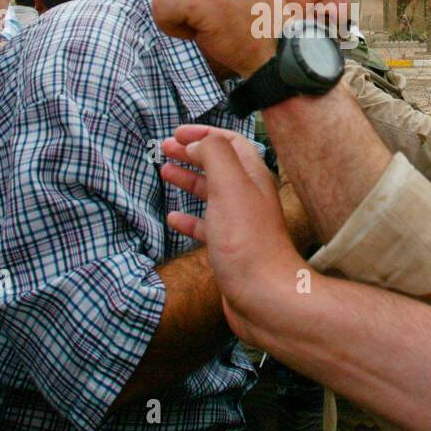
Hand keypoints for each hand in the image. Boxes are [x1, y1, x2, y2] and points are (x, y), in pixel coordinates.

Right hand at [160, 125, 305, 338]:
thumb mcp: (230, 186)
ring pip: (211, 194)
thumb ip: (215, 155)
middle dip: (192, 154)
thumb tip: (198, 145)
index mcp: (253, 177)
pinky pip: (206, 227)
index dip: (204, 134)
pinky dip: (188, 219)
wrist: (265, 297)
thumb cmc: (247, 242)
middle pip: (219, 165)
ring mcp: (239, 224)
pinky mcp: (229, 250)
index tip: (177, 134)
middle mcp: (249, 197)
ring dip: (188, 181)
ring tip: (165, 172)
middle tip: (165, 149)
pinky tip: (173, 219)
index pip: (230, 142)